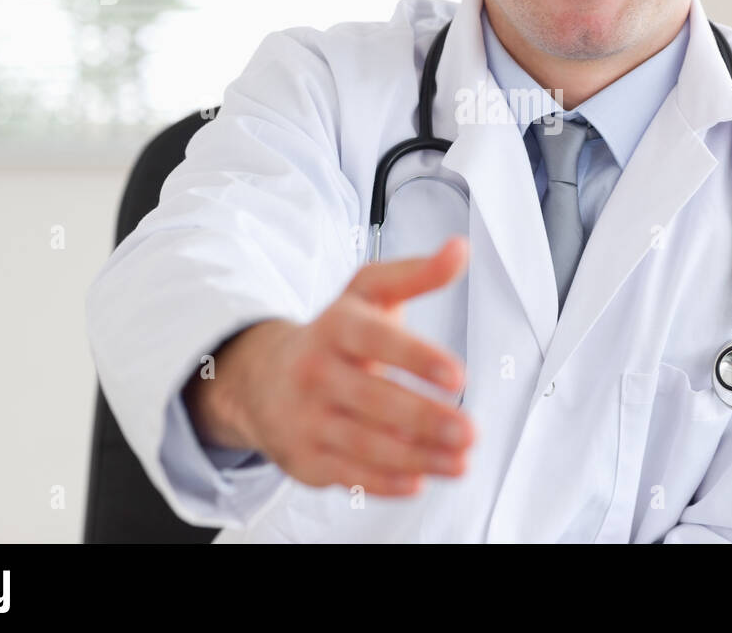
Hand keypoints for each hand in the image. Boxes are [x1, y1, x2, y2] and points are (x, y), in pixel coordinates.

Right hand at [185, 236, 474, 496]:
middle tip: (469, 431)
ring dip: (416, 456)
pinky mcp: (307, 458)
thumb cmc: (335, 335)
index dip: (417, 359)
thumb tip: (460, 249)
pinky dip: (385, 482)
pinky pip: (348, 475)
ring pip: (365, 443)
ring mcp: (308, 418)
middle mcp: (316, 372)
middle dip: (424, 418)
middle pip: (373, 399)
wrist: (263, 378)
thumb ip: (418, 273)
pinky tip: (420, 480)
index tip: (458, 376)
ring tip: (460, 460)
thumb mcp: (369, 294)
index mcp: (336, 326)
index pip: (376, 340)